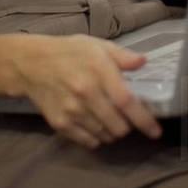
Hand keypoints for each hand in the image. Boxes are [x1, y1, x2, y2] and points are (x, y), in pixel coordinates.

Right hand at [14, 33, 161, 149]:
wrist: (32, 64)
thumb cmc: (69, 52)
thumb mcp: (96, 45)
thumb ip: (122, 56)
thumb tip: (143, 62)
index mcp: (97, 70)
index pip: (126, 101)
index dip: (144, 119)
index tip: (156, 131)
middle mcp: (85, 92)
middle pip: (118, 125)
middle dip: (128, 126)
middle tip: (125, 118)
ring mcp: (71, 110)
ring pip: (105, 135)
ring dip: (113, 132)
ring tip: (109, 119)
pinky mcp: (60, 123)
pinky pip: (88, 141)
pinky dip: (97, 138)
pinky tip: (94, 124)